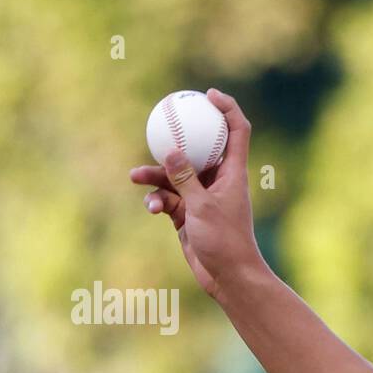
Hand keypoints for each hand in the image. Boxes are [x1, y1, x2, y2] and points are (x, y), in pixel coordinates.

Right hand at [129, 88, 263, 300]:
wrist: (228, 278)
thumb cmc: (224, 241)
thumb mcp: (202, 206)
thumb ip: (185, 178)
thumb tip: (170, 150)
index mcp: (233, 172)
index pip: (237, 131)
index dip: (227, 108)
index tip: (208, 94)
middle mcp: (219, 181)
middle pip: (198, 149)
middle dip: (177, 138)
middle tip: (159, 121)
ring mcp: (202, 197)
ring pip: (175, 176)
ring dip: (155, 176)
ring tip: (135, 176)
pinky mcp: (188, 214)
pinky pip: (168, 198)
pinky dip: (157, 201)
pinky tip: (151, 208)